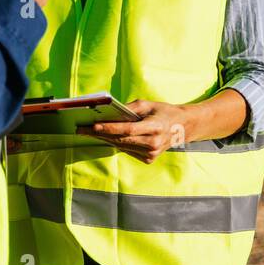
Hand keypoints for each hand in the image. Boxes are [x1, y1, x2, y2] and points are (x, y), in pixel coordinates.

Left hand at [77, 100, 191, 163]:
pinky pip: (127, 150)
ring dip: (104, 139)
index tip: (93, 125)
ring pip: (121, 146)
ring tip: (88, 131)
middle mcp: (153, 143)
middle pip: (121, 140)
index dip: (110, 128)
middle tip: (81, 129)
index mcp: (155, 128)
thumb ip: (129, 109)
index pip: (128, 130)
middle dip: (99, 134)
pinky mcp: (148, 159)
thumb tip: (109, 113)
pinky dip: (116, 143)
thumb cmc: (162, 112)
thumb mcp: (148, 104)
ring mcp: (151, 154)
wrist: (182, 127)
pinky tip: (105, 136)